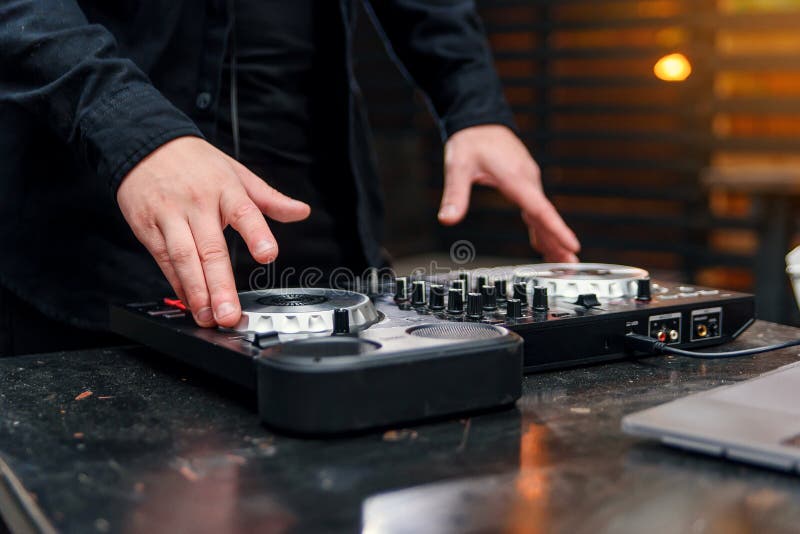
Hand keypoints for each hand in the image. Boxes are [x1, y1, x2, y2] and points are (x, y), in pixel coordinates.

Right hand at [117, 136, 309, 327]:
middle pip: (211, 248)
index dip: (256, 234)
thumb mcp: (236, 173)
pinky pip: (164, 261)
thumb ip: (269, 198)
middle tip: (230, 313)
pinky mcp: (148, 228)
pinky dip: (178, 284)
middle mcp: (197, 204)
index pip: (244, 211)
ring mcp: (170, 217)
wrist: (143, 144)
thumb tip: (302, 211)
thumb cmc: (195, 162)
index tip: (267, 254)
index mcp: (224, 189)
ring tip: (209, 316)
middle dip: (221, 285)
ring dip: (198, 292)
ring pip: (184, 259)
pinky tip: (190, 302)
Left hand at [439, 125, 579, 261]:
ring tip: (562, 260)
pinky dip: (541, 226)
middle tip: (572, 264)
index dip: (556, 229)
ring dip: (552, 236)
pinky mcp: (524, 181)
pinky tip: (541, 242)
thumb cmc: (470, 140)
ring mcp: (528, 180)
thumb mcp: (458, 166)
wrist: (478, 119)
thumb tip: (447, 219)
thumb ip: (455, 195)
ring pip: (543, 213)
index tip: (573, 245)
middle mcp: (527, 180)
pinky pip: (536, 208)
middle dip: (559, 241)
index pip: (540, 209)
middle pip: (547, 216)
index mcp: (516, 178)